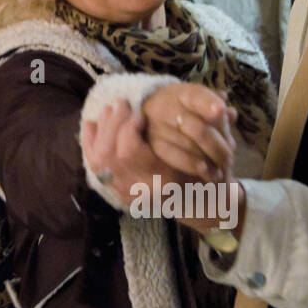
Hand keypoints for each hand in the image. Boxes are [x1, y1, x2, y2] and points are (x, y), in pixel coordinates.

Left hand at [81, 98, 244, 235]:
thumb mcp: (208, 153)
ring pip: (99, 159)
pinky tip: (91, 124)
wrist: (199, 205)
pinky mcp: (117, 191)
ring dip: (102, 130)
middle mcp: (140, 190)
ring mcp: (125, 193)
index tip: (139, 113)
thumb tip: (218, 107)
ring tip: (111, 109)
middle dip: (112, 123)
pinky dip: (89, 143)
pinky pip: (95, 166)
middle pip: (109, 153)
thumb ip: (204, 129)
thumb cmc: (204, 174)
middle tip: (122, 103)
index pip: (128, 151)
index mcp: (162, 180)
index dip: (128, 128)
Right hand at [141, 83, 236, 180]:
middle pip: (198, 128)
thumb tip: (231, 114)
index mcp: (181, 94)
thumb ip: (217, 108)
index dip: (209, 103)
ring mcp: (156, 127)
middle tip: (230, 157)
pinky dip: (193, 165)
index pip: (196, 96)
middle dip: (218, 146)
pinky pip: (175, 157)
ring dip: (209, 158)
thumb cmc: (186, 110)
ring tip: (223, 167)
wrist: (153, 116)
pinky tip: (206, 170)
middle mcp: (165, 107)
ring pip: (190, 146)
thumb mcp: (201, 104)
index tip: (221, 110)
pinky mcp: (153, 144)